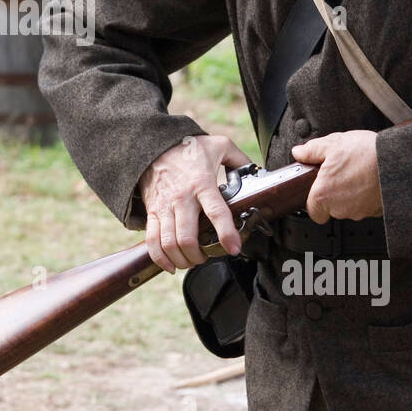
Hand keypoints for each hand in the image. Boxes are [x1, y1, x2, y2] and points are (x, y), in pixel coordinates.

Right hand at [139, 134, 252, 272]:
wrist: (153, 145)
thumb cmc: (189, 147)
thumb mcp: (219, 146)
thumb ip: (240, 160)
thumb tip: (259, 173)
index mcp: (202, 183)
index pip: (216, 212)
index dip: (226, 234)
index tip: (234, 248)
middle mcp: (182, 198)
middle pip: (187, 238)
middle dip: (199, 256)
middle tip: (208, 256)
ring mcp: (164, 207)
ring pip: (169, 244)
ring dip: (182, 259)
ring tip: (192, 261)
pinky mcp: (152, 212)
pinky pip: (152, 241)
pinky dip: (160, 258)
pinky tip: (171, 266)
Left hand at [290, 130, 382, 223]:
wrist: (398, 161)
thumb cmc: (367, 154)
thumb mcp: (334, 144)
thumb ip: (312, 150)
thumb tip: (300, 152)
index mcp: (324, 194)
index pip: (312, 210)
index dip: (315, 199)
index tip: (320, 187)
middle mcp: (340, 208)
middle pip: (331, 208)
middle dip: (334, 193)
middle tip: (341, 173)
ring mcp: (360, 212)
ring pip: (349, 207)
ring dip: (351, 194)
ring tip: (358, 173)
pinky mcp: (376, 212)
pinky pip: (366, 206)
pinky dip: (366, 196)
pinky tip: (370, 179)